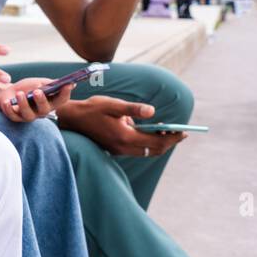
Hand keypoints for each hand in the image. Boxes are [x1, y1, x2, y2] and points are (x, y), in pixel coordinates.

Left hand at [0, 76, 73, 123]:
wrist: (9, 92)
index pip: (62, 100)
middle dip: (41, 100)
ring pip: (28, 115)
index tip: (68, 84)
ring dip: (24, 104)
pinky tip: (6, 102)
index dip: (65, 93)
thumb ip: (50, 83)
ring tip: (19, 93)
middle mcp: (41, 111)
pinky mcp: (16, 117)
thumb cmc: (26, 87)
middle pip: (45, 109)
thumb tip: (66, 82)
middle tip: (37, 91)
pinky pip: (13, 116)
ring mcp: (28, 116)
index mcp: (50, 102)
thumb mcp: (38, 82)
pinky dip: (9, 109)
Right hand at [55, 96, 185, 155]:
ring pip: (147, 152)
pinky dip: (148, 143)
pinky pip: (138, 150)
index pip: (157, 142)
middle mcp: (123, 148)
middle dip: (169, 142)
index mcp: (125, 137)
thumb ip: (133, 109)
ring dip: (159, 143)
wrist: (72, 119)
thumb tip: (153, 112)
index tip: (184, 131)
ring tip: (167, 131)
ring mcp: (119, 150)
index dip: (173, 138)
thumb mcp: (113, 105)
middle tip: (180, 132)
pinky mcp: (116, 149)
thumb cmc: (92, 109)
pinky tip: (149, 131)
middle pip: (154, 150)